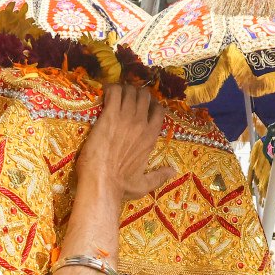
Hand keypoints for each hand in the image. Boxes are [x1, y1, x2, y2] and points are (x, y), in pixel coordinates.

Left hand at [77, 84, 174, 209]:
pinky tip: (105, 92)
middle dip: (136, 93)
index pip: (158, 111)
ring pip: (130, 91)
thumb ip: (159, 176)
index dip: (151, 104)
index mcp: (150, 138)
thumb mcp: (144, 184)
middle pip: (144, 97)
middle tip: (125, 97)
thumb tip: (173, 172)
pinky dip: (110, 89)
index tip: (143, 105)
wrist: (101, 182)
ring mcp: (126, 118)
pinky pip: (114, 92)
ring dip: (123, 89)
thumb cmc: (120, 186)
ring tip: (115, 93)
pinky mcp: (109, 115)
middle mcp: (141, 124)